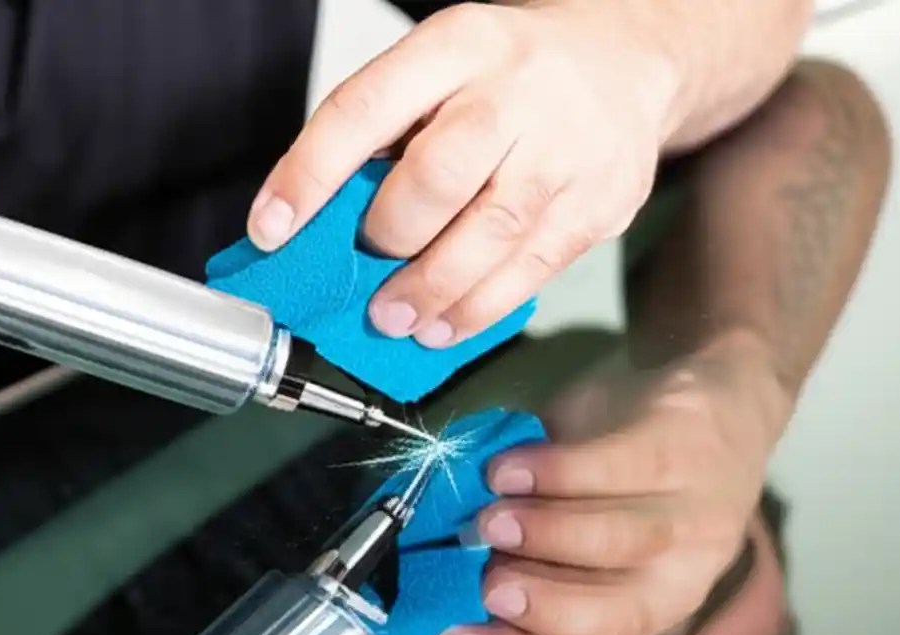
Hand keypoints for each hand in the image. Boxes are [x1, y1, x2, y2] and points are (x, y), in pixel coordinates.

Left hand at [249, 1, 679, 346]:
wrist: (627, 62)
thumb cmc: (514, 75)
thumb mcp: (442, 70)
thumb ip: (387, 135)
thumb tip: (321, 223)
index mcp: (457, 46)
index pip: (365, 108)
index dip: (310, 174)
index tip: (272, 227)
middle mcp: (517, 92)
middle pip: (437, 175)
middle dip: (388, 236)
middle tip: (364, 268)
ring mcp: (568, 149)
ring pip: (491, 233)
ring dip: (430, 289)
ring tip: (393, 317)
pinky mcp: (600, 203)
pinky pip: (532, 269)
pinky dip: (479, 308)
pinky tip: (446, 323)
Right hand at [437, 334, 793, 634]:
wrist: (719, 384)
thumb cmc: (631, 465)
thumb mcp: (579, 514)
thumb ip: (527, 544)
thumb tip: (444, 556)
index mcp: (639, 606)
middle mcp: (677, 574)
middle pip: (617, 615)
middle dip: (545, 607)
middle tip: (486, 586)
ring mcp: (691, 510)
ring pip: (623, 541)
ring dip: (549, 535)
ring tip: (489, 521)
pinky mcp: (684, 445)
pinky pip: (619, 464)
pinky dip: (559, 470)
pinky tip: (510, 466)